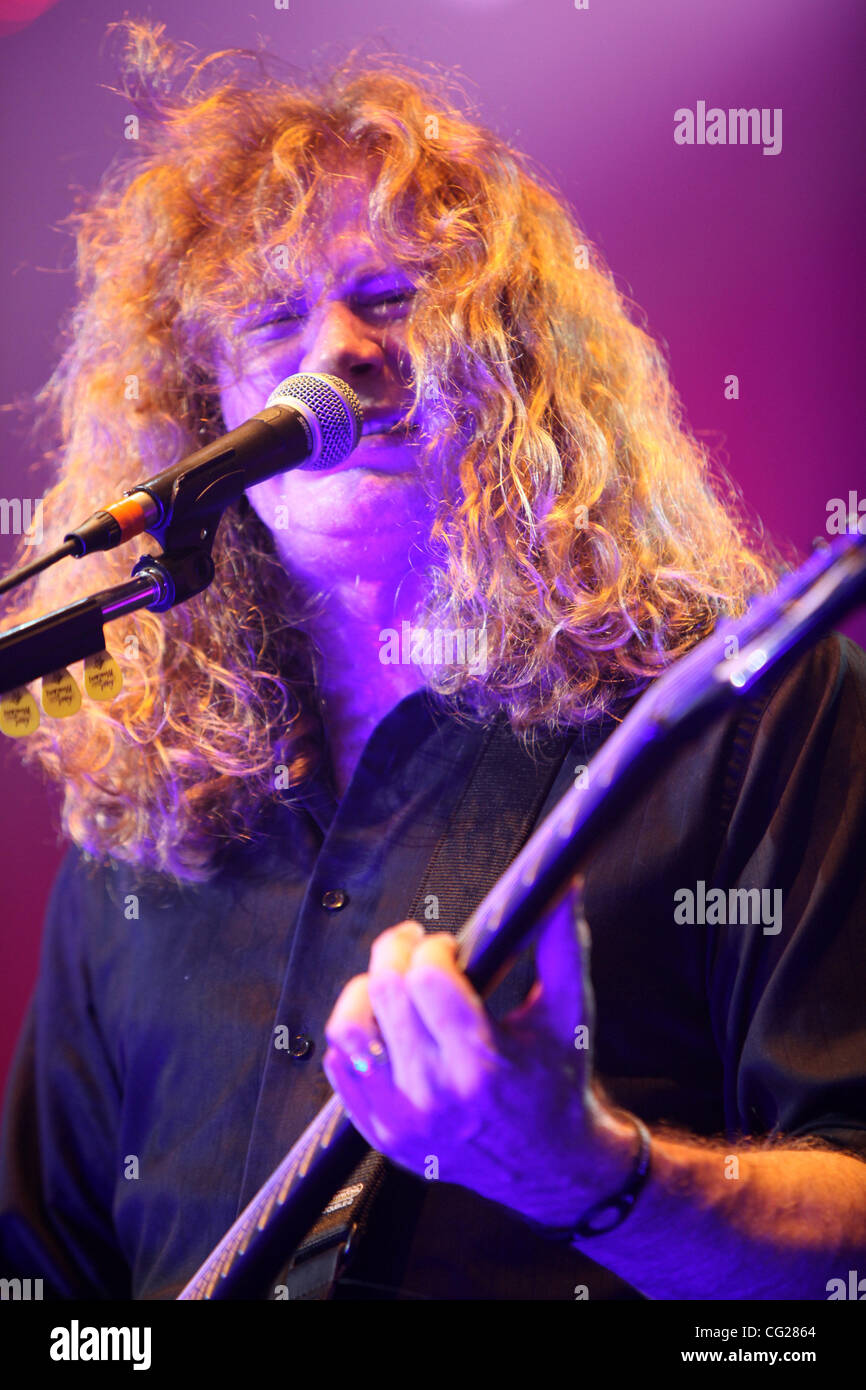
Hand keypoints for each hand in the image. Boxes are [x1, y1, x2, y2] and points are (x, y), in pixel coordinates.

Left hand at [322, 877, 633, 1226]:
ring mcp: (403, 1119)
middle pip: (385, 993)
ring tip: (391, 982)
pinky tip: (385, 1023)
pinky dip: (355, 1033)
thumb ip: (562, 940)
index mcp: (483, 1063)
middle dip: (397, 951)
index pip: (428, 979)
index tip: (447, 946)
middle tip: (415, 945)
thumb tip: (562, 880)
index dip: (433, 948)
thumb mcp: (569, 1012)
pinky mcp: (382, 1134)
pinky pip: (341, 1067)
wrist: (551, 1167)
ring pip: (349, 1030)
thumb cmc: (559, 1084)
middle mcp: (437, 1095)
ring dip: (364, 990)